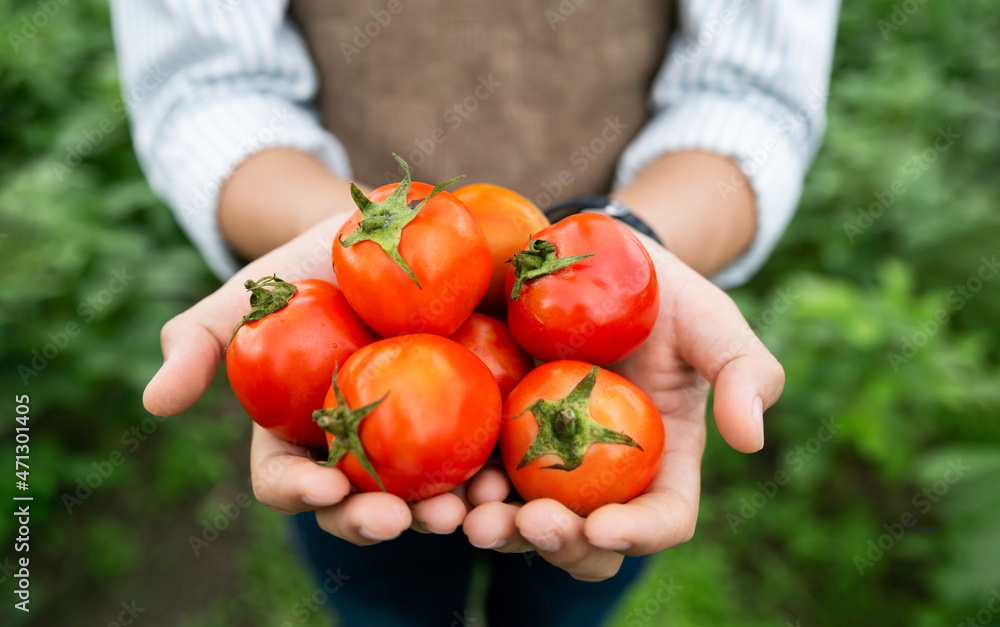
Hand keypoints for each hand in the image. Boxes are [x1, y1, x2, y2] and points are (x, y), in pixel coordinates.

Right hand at [144, 215, 509, 542]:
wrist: (389, 226)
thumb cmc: (308, 263)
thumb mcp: (250, 292)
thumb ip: (200, 338)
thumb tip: (155, 403)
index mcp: (303, 435)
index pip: (290, 480)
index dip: (303, 493)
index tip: (325, 487)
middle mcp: (362, 452)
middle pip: (366, 502)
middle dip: (382, 519)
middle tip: (407, 519)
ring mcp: (422, 438)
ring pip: (434, 491)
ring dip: (453, 510)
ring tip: (475, 510)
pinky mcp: (478, 413)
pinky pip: (489, 448)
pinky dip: (500, 469)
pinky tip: (514, 471)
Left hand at [462, 236, 783, 579]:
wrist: (596, 259)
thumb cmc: (665, 295)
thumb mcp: (713, 321)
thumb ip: (745, 371)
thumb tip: (750, 441)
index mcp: (661, 461)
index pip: (661, 518)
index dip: (638, 534)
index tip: (605, 525)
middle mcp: (602, 476)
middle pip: (585, 537)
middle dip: (559, 543)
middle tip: (532, 521)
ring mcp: (545, 459)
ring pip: (521, 518)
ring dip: (499, 528)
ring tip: (472, 515)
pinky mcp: (498, 432)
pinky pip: (475, 472)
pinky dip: (456, 490)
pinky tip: (437, 485)